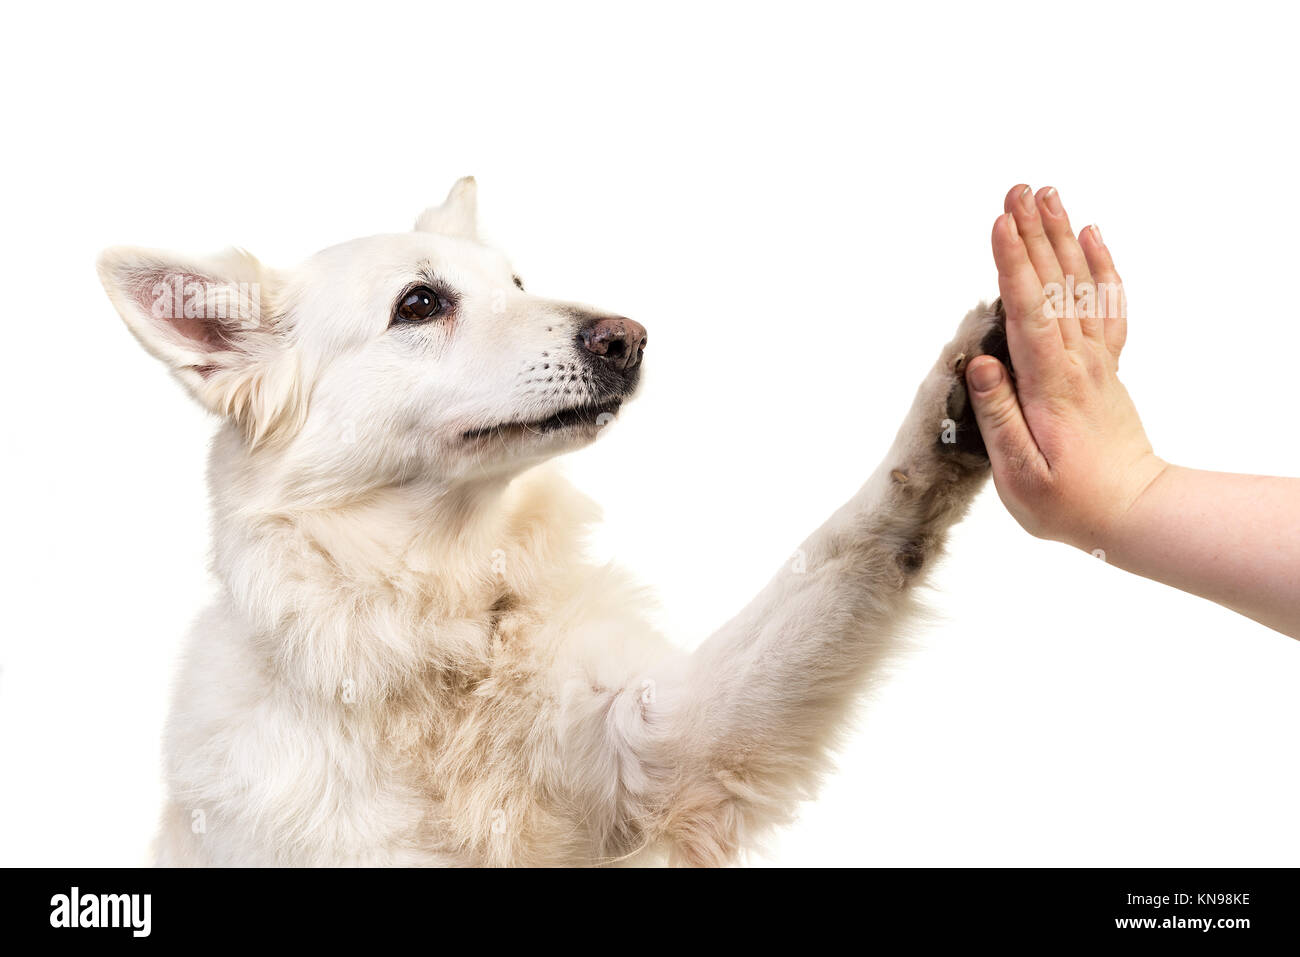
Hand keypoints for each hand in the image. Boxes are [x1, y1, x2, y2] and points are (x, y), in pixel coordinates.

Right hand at [964, 185, 1167, 549]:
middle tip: (1016, 189)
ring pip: (1078, 285)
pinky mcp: (1103, 367)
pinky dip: (1100, 265)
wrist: (1134, 513)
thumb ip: (998, 416)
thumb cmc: (1070, 503)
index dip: (1012, 265)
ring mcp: (1095, 361)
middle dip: (1032, 233)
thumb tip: (978, 364)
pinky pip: (1106, 304)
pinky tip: (1090, 235)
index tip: (1000, 223)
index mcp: (1050, 387)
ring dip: (1060, 237)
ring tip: (1045, 194)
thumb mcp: (1020, 475)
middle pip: (1054, 285)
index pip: (1029, 313)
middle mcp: (1076, 363)